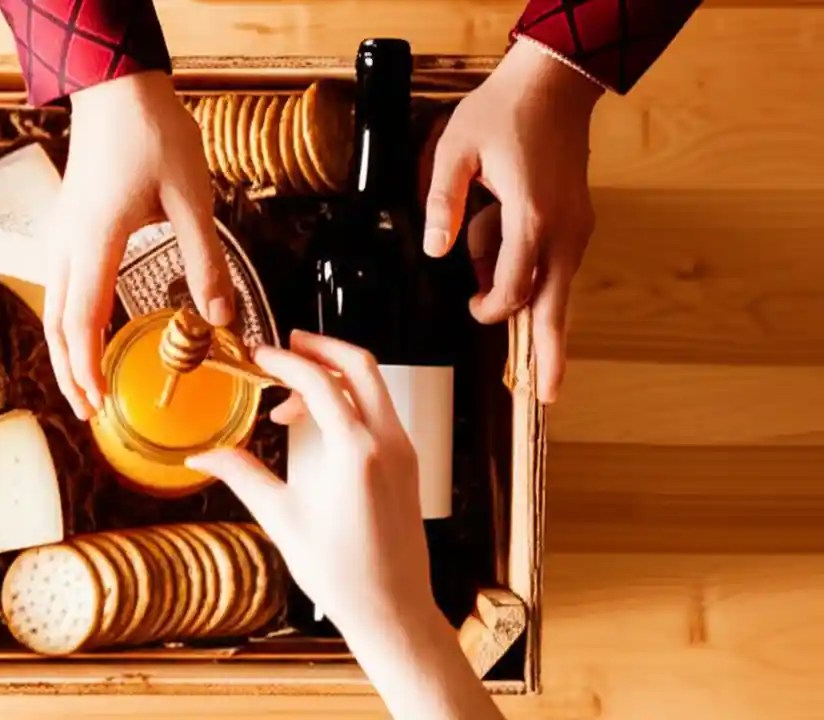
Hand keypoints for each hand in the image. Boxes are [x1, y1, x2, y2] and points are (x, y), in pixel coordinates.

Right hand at [43, 71, 233, 419]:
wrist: (117, 86)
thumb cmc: (151, 133)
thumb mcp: (192, 200)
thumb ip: (206, 262)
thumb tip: (221, 317)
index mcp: (96, 243)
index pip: (83, 323)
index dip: (88, 369)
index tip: (98, 402)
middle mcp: (68, 244)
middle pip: (58, 325)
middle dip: (70, 373)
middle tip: (88, 411)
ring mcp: (62, 234)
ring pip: (53, 307)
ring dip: (65, 351)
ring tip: (83, 383)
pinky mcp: (67, 225)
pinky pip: (58, 286)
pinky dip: (67, 321)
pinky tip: (85, 331)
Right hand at [186, 331, 434, 634]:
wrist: (391, 609)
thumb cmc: (340, 572)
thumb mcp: (282, 518)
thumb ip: (242, 475)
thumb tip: (201, 455)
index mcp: (356, 450)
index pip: (319, 381)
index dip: (284, 361)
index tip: (257, 357)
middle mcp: (387, 442)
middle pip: (360, 365)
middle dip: (321, 348)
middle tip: (286, 345)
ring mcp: (403, 451)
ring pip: (374, 386)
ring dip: (334, 376)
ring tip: (290, 396)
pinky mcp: (407, 465)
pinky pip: (380, 412)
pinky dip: (350, 402)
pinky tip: (319, 425)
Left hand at [423, 39, 603, 402]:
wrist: (555, 83)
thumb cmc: (504, 111)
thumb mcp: (456, 149)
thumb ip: (443, 203)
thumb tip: (436, 252)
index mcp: (534, 218)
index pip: (514, 287)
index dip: (490, 308)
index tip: (471, 309)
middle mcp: (564, 231)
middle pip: (555, 306)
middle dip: (550, 353)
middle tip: (546, 397)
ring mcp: (576, 228)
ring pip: (552, 285)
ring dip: (517, 283)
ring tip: (488, 215)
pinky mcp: (576, 222)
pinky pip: (551, 262)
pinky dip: (524, 263)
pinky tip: (492, 223)